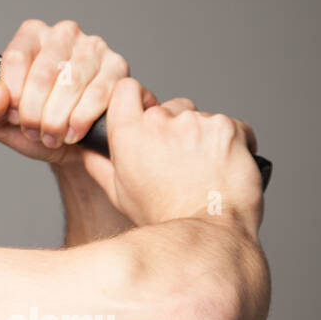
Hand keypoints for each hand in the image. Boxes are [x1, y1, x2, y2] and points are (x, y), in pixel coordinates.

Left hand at [0, 19, 156, 188]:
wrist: (72, 147)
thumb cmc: (35, 126)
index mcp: (30, 36)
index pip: (16, 58)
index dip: (13, 95)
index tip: (13, 114)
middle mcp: (63, 34)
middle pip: (43, 73)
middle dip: (34, 112)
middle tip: (33, 131)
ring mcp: (94, 48)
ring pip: (71, 84)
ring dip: (57, 119)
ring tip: (51, 135)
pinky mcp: (118, 68)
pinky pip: (98, 95)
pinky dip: (81, 120)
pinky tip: (72, 132)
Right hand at [105, 77, 264, 235]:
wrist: (209, 231)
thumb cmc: (165, 217)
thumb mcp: (119, 195)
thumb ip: (99, 165)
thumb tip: (87, 151)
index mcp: (129, 133)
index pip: (127, 89)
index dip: (138, 100)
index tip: (147, 114)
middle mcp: (160, 121)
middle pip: (170, 107)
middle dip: (177, 127)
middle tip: (182, 160)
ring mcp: (196, 122)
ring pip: (201, 118)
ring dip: (205, 137)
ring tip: (206, 169)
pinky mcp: (228, 127)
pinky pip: (232, 126)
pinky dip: (233, 143)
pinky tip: (227, 166)